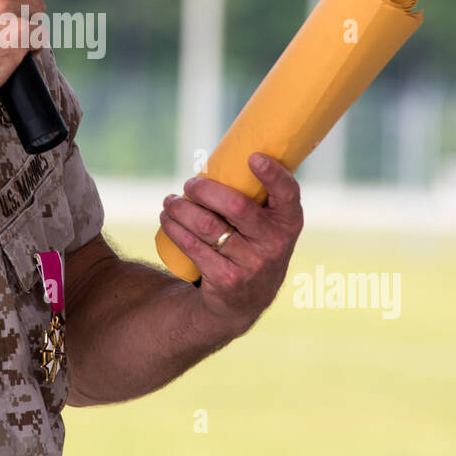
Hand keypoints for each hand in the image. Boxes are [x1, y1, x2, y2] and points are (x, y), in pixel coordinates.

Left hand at [158, 153, 303, 334]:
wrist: (245, 301)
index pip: (288, 194)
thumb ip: (256, 197)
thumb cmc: (252, 245)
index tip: (252, 157)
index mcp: (289, 222)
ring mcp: (251, 264)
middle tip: (189, 183)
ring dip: (181, 208)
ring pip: (207, 226)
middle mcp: (274, 244)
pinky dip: (174, 229)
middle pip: (235, 206)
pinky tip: (167, 220)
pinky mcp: (226, 280)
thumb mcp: (267, 225)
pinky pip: (193, 247)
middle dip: (204, 189)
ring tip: (170, 201)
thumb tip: (222, 154)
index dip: (272, 175)